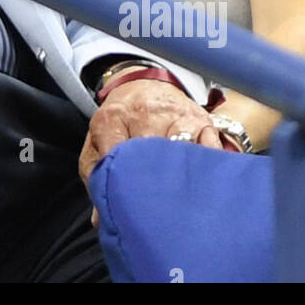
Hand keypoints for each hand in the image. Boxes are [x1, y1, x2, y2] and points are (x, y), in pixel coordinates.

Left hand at [78, 78, 219, 224]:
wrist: (143, 85)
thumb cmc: (120, 123)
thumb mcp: (98, 143)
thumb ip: (97, 177)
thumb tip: (103, 219)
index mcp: (111, 118)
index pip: (114, 154)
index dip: (121, 182)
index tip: (127, 203)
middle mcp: (143, 112)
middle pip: (148, 152)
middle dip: (151, 181)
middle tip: (153, 206)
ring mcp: (173, 114)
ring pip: (179, 148)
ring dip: (179, 174)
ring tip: (177, 196)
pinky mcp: (199, 118)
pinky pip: (207, 145)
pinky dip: (206, 163)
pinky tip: (201, 178)